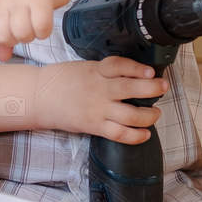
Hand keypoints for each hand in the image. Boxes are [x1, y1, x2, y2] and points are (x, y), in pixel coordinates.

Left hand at [0, 0, 78, 60]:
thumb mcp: (14, 7)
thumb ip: (5, 31)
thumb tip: (2, 57)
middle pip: (1, 34)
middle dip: (14, 39)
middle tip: (25, 28)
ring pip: (21, 33)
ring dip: (32, 35)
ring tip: (36, 23)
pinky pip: (40, 28)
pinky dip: (44, 31)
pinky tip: (46, 23)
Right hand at [33, 57, 167, 143]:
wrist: (39, 96)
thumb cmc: (62, 80)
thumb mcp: (84, 67)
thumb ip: (105, 70)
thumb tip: (132, 74)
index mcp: (95, 70)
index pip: (120, 65)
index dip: (138, 68)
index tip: (151, 71)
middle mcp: (99, 88)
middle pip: (130, 88)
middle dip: (152, 88)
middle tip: (163, 87)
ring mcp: (97, 108)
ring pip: (130, 114)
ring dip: (149, 115)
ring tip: (156, 113)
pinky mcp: (94, 125)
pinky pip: (120, 133)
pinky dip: (136, 135)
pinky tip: (145, 134)